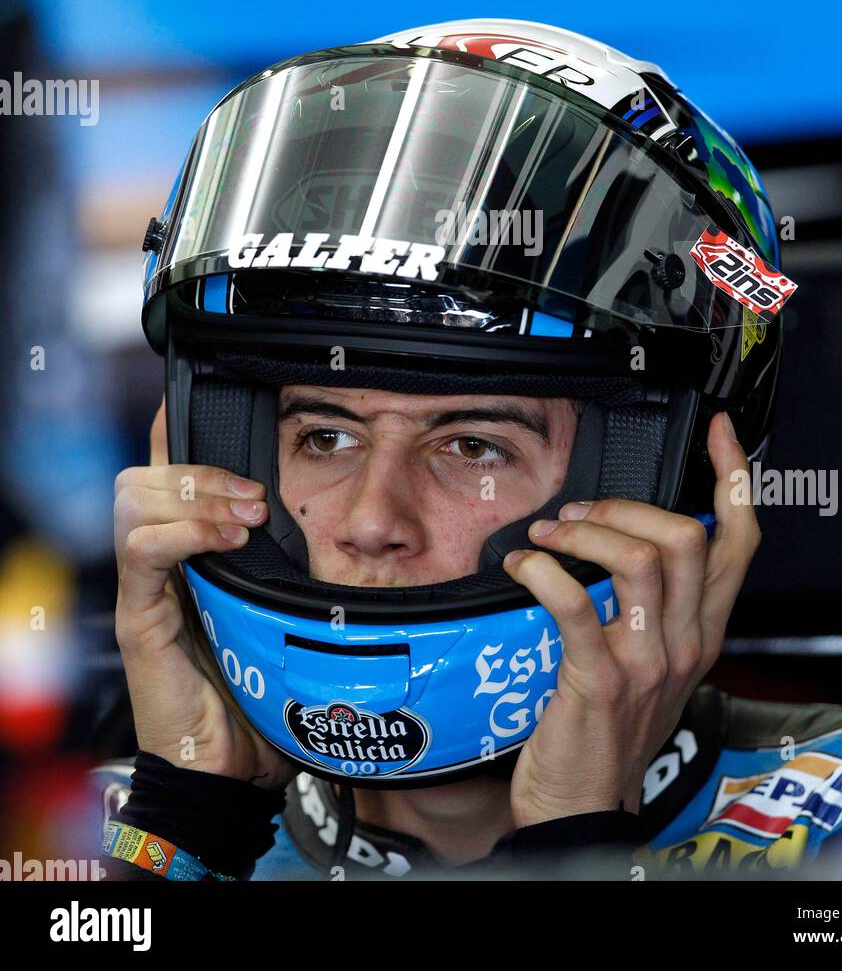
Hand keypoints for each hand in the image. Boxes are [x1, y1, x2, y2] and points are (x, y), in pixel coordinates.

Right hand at [114, 397, 300, 789]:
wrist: (229, 772)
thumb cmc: (260, 691)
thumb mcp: (285, 609)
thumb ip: (297, 567)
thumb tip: (358, 525)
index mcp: (189, 554)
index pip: (166, 472)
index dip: (181, 434)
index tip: (227, 417)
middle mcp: (158, 564)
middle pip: (145, 473)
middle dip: (205, 468)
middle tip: (258, 499)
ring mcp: (144, 588)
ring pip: (135, 496)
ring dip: (199, 493)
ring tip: (249, 518)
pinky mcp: (139, 618)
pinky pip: (141, 549)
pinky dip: (186, 531)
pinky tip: (229, 541)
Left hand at [503, 411, 757, 827]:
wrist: (584, 806)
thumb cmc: (609, 731)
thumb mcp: (652, 661)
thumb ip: (653, 603)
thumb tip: (625, 533)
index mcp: (703, 631)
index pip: (740, 540)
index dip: (735, 477)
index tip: (719, 432)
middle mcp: (687, 642)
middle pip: (690, 536)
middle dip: (629, 505)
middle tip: (582, 511)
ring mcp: (648, 662)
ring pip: (643, 559)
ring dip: (587, 530)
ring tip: (551, 535)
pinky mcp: (601, 680)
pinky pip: (577, 603)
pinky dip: (545, 570)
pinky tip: (525, 565)